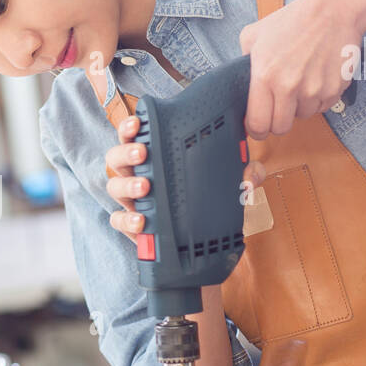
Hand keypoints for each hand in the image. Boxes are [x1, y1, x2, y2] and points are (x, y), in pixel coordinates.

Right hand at [105, 115, 265, 241]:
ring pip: (114, 187)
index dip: (129, 127)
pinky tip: (141, 221)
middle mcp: (137, 175)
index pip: (133, 136)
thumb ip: (243, 174)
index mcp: (154, 157)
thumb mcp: (227, 181)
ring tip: (145, 186)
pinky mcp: (132, 226)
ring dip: (127, 184)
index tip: (137, 122)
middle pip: (115, 158)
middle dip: (125, 152)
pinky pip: (118, 221)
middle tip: (143, 152)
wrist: (203, 244)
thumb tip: (251, 176)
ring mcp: (132, 200)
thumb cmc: (206, 198)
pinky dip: (126, 220)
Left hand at [238, 0, 360, 138]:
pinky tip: (316, 77)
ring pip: (302, 116)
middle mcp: (289, 86)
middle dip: (277, 121)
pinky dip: (318, 98)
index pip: (257, 123)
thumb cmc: (293, 20)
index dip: (256, 130)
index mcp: (265, 76)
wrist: (332, 10)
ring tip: (300, 81)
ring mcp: (314, 90)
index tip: (257, 127)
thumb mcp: (253, 35)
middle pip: (280, 128)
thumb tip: (238, 83)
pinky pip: (322, 107)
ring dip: (299, 106)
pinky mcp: (335, 89)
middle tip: (278, 108)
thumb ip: (242, 62)